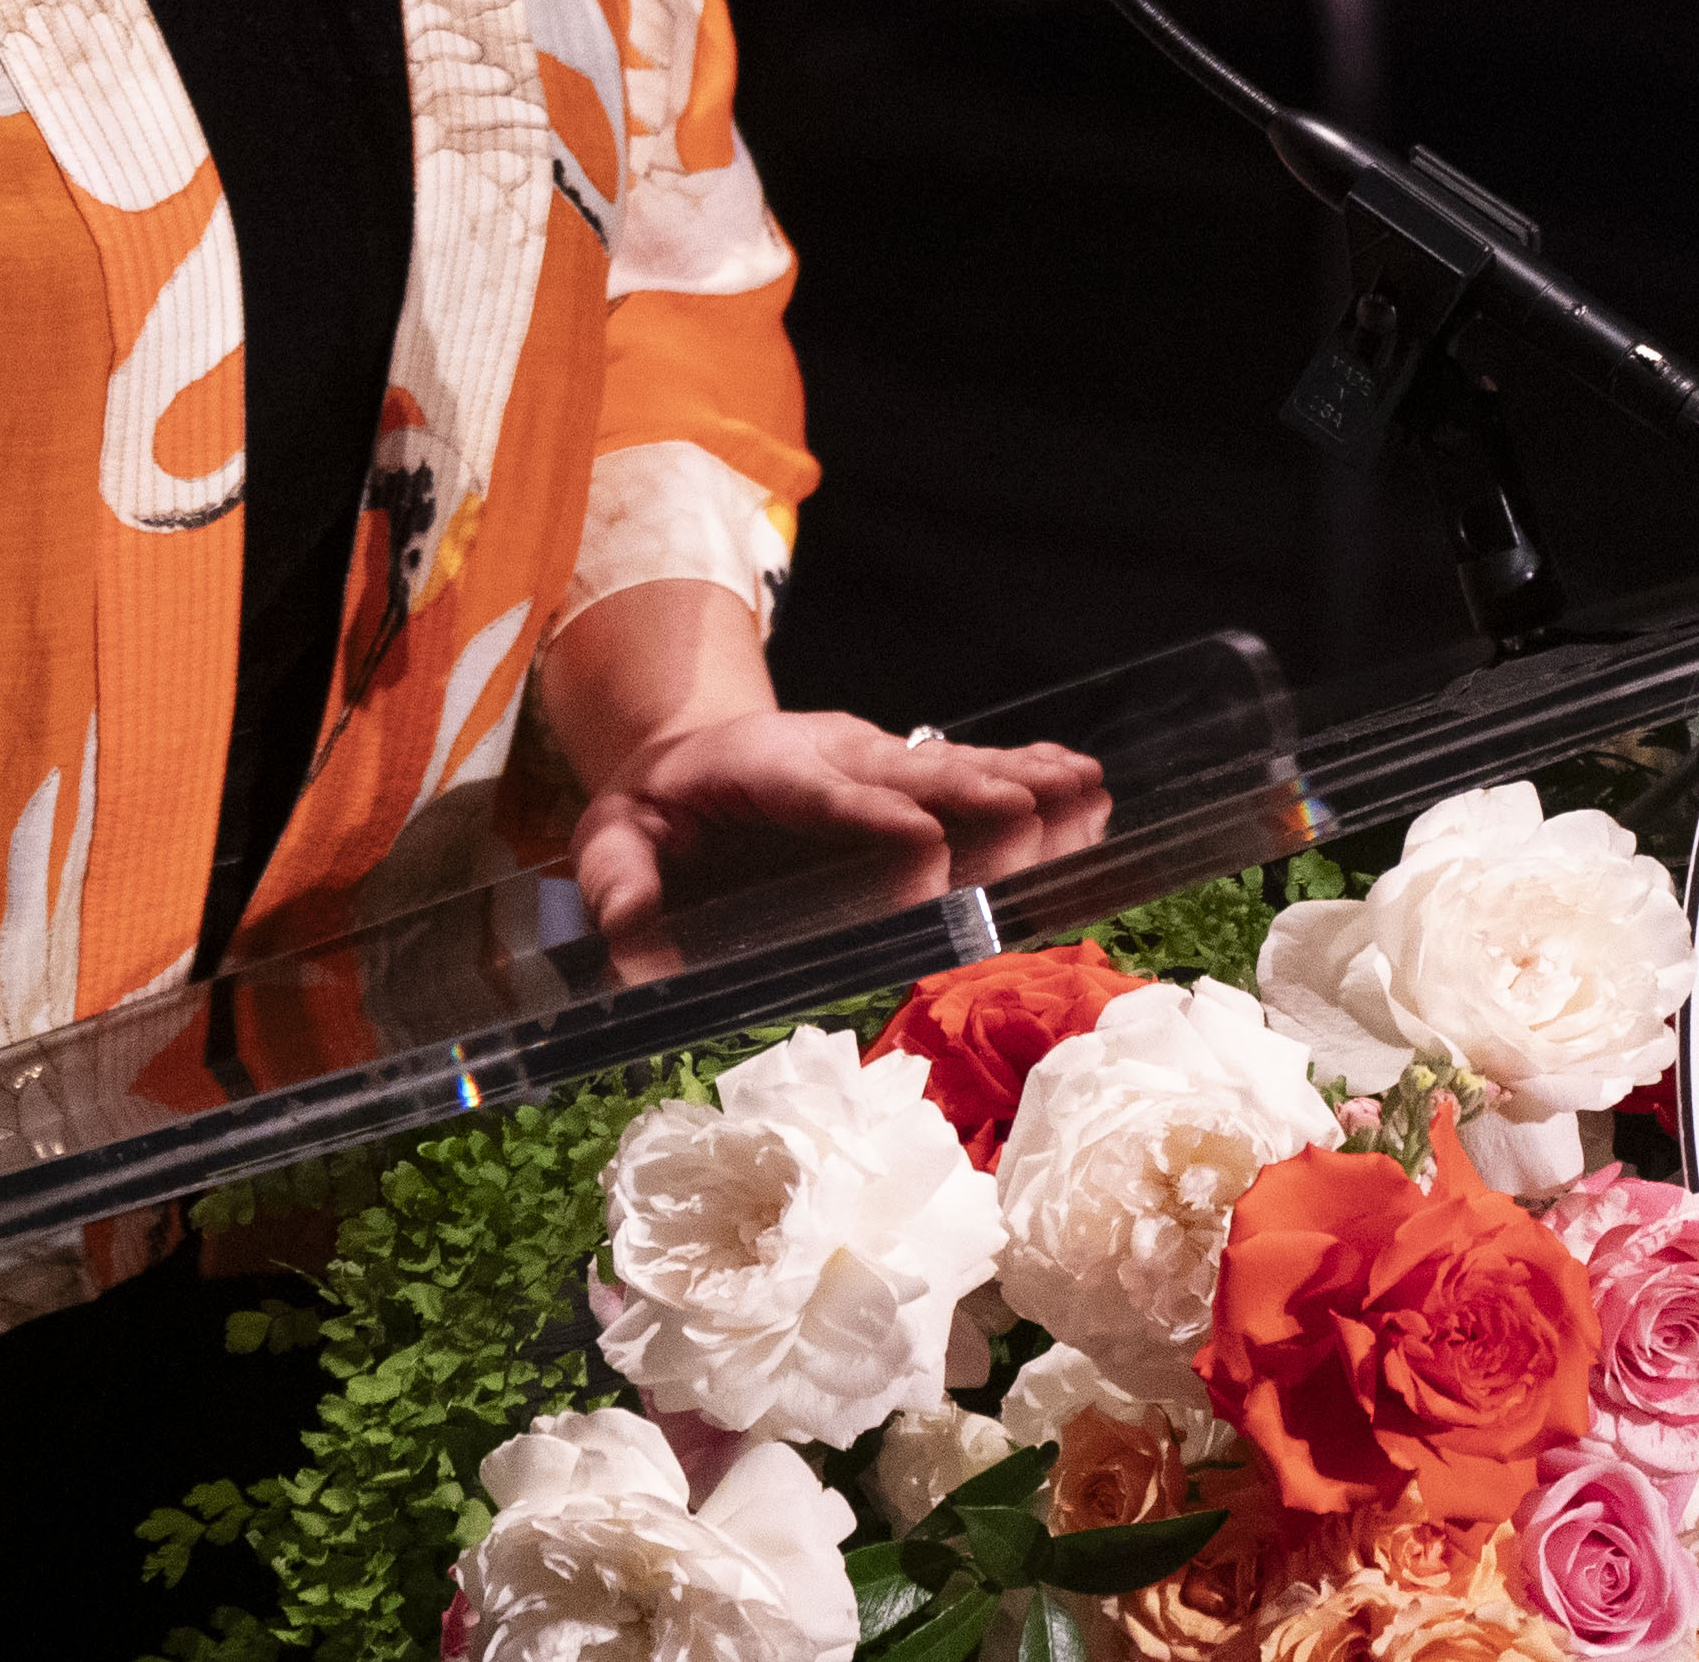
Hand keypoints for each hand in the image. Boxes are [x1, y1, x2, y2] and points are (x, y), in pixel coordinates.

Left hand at [566, 713, 1113, 950]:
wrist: (686, 749)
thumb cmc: (655, 808)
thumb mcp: (612, 839)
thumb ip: (620, 886)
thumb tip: (632, 949)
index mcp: (757, 768)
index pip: (818, 797)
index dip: (868, 822)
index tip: (922, 851)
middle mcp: (829, 755)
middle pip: (905, 778)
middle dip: (967, 799)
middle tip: (1029, 815)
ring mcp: (875, 760)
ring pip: (951, 770)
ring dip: (1020, 781)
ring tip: (1085, 788)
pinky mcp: (906, 776)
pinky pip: (971, 772)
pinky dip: (1030, 774)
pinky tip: (1086, 782)